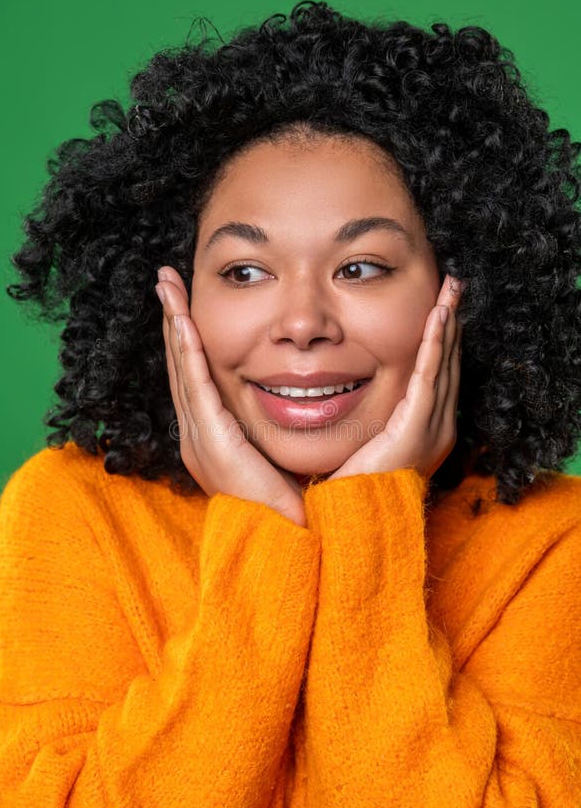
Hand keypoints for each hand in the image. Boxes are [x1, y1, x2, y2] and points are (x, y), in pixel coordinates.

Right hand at [155, 266, 307, 526]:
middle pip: (181, 366)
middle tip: (166, 279)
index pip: (195, 377)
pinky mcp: (213, 442)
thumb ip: (266, 430)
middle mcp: (197, 437)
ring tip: (167, 286)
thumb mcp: (271, 457)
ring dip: (176, 323)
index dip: (187, 337)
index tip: (185, 302)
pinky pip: (198, 387)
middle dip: (174, 319)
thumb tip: (287, 400)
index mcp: (211, 439)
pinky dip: (189, 351)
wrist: (284, 543)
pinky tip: (185, 321)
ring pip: (183, 369)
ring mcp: (200, 440)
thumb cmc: (287, 505)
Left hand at [327, 274, 463, 481]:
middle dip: (450, 325)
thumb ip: (374, 421)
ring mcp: (432, 429)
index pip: (439, 377)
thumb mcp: (369, 445)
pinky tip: (437, 318)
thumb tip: (353, 395)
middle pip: (449, 365)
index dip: (442, 341)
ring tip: (450, 292)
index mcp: (428, 432)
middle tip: (453, 288)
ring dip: (446, 325)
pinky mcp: (417, 428)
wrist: (355, 519)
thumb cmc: (355, 486)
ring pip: (443, 365)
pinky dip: (434, 345)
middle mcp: (439, 429)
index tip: (441, 310)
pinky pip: (428, 377)